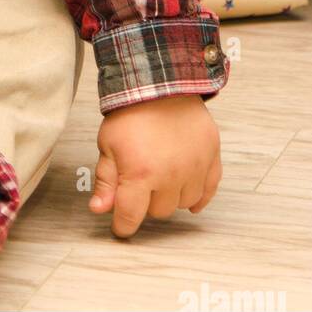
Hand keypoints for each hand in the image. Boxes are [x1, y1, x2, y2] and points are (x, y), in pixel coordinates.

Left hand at [89, 94, 220, 237]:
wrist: (160, 83)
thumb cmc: (130, 113)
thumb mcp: (108, 144)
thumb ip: (106, 181)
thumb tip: (99, 210)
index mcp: (140, 173)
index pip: (131, 216)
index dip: (123, 225)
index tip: (121, 227)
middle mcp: (170, 176)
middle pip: (159, 212)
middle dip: (147, 201)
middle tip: (140, 180)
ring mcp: (195, 168)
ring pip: (184, 203)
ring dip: (171, 195)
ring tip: (161, 173)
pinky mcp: (212, 158)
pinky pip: (209, 191)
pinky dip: (198, 195)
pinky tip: (187, 190)